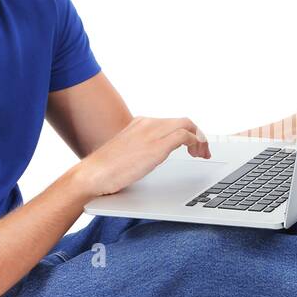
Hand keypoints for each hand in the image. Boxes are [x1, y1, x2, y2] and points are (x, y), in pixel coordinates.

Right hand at [77, 116, 209, 195]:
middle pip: (184, 121)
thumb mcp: (128, 152)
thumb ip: (143, 148)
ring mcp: (152, 132)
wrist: (93, 175)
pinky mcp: (157, 145)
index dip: (187, 132)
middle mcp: (147, 123)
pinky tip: (197, 153)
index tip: (193, 146)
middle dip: (198, 135)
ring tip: (203, 154)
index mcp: (140, 123)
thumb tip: (154, 156)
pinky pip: (185, 136)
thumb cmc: (107, 170)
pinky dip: (196, 142)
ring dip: (200, 139)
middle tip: (203, 152)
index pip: (171, 122)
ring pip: (188, 125)